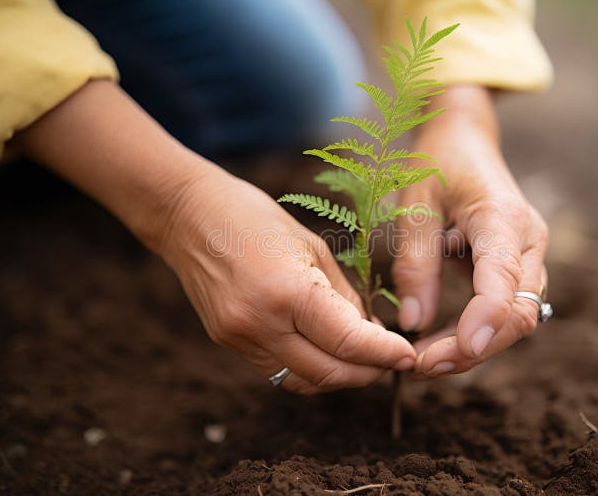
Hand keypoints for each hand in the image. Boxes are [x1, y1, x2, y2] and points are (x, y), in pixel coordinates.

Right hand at [157, 169, 416, 393]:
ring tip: (361, 357)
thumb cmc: (256, 219)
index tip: (409, 356)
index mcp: (288, 291)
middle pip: (328, 373)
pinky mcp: (228, 342)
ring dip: (338, 376)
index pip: (349, 342)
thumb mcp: (313, 247)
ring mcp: (240, 338)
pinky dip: (308, 369)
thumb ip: (343, 297)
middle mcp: (260, 323)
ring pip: (303, 381)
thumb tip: (369, 333)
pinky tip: (324, 351)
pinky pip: (278, 371)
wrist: (188, 216)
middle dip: (367, 372)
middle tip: (391, 359)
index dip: (385, 354)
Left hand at [391, 85, 548, 376]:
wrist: (465, 139)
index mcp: (502, 216)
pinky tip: (439, 345)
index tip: (461, 348)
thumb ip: (415, 263)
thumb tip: (413, 323)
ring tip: (422, 363)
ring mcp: (529, 256)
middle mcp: (528, 240)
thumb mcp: (413, 204)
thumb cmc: (437, 162)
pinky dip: (476, 334)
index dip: (487, 317)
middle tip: (419, 366)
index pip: (505, 276)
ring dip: (475, 347)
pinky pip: (506, 310)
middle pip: (519, 311)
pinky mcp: (518, 267)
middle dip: (474, 347)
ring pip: (517, 319)